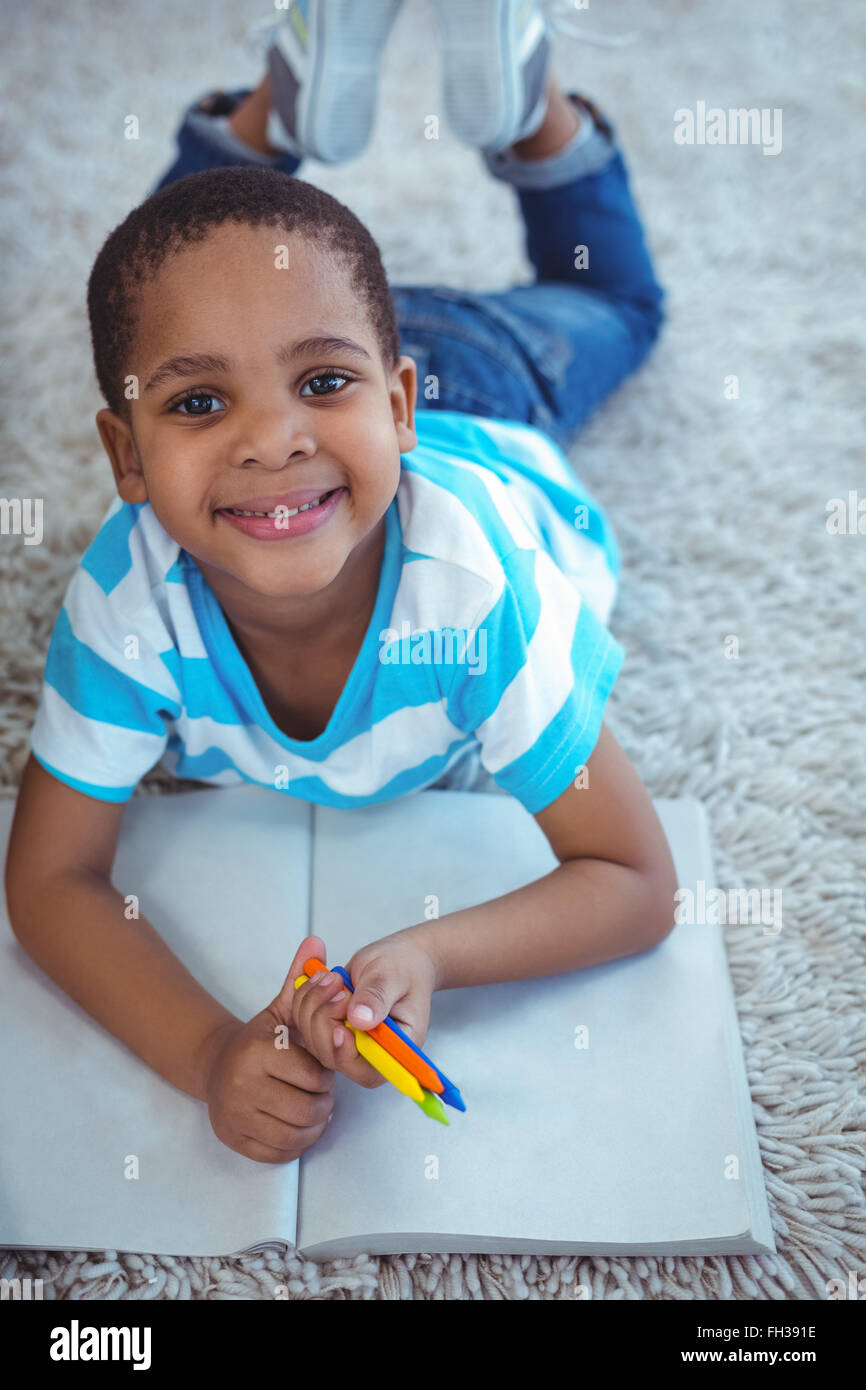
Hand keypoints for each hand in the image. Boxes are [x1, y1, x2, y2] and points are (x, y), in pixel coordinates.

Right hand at [202, 938, 336, 1163]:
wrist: (214, 1065)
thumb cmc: (259, 1039)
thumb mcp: (281, 1008)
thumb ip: (301, 980)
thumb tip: (317, 942)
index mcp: (257, 1051)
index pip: (315, 1074)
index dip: (326, 1072)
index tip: (321, 1065)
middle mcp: (241, 1085)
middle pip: (309, 1108)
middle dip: (323, 1100)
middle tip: (319, 1089)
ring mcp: (235, 1117)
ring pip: (299, 1134)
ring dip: (314, 1123)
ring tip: (311, 1105)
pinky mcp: (235, 1141)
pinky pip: (282, 1153)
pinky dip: (297, 1142)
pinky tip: (296, 1122)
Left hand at [290, 931, 437, 1089]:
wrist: (395, 958)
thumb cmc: (402, 968)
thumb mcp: (392, 976)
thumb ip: (377, 997)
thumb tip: (361, 1020)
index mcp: (396, 1049)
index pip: (369, 1073)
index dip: (348, 1057)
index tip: (340, 1029)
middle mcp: (370, 1053)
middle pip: (334, 1058)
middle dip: (326, 1019)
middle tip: (337, 983)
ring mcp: (347, 1044)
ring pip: (313, 1041)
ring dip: (312, 1005)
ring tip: (331, 977)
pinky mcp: (329, 1031)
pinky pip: (304, 1025)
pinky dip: (304, 1000)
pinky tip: (320, 979)